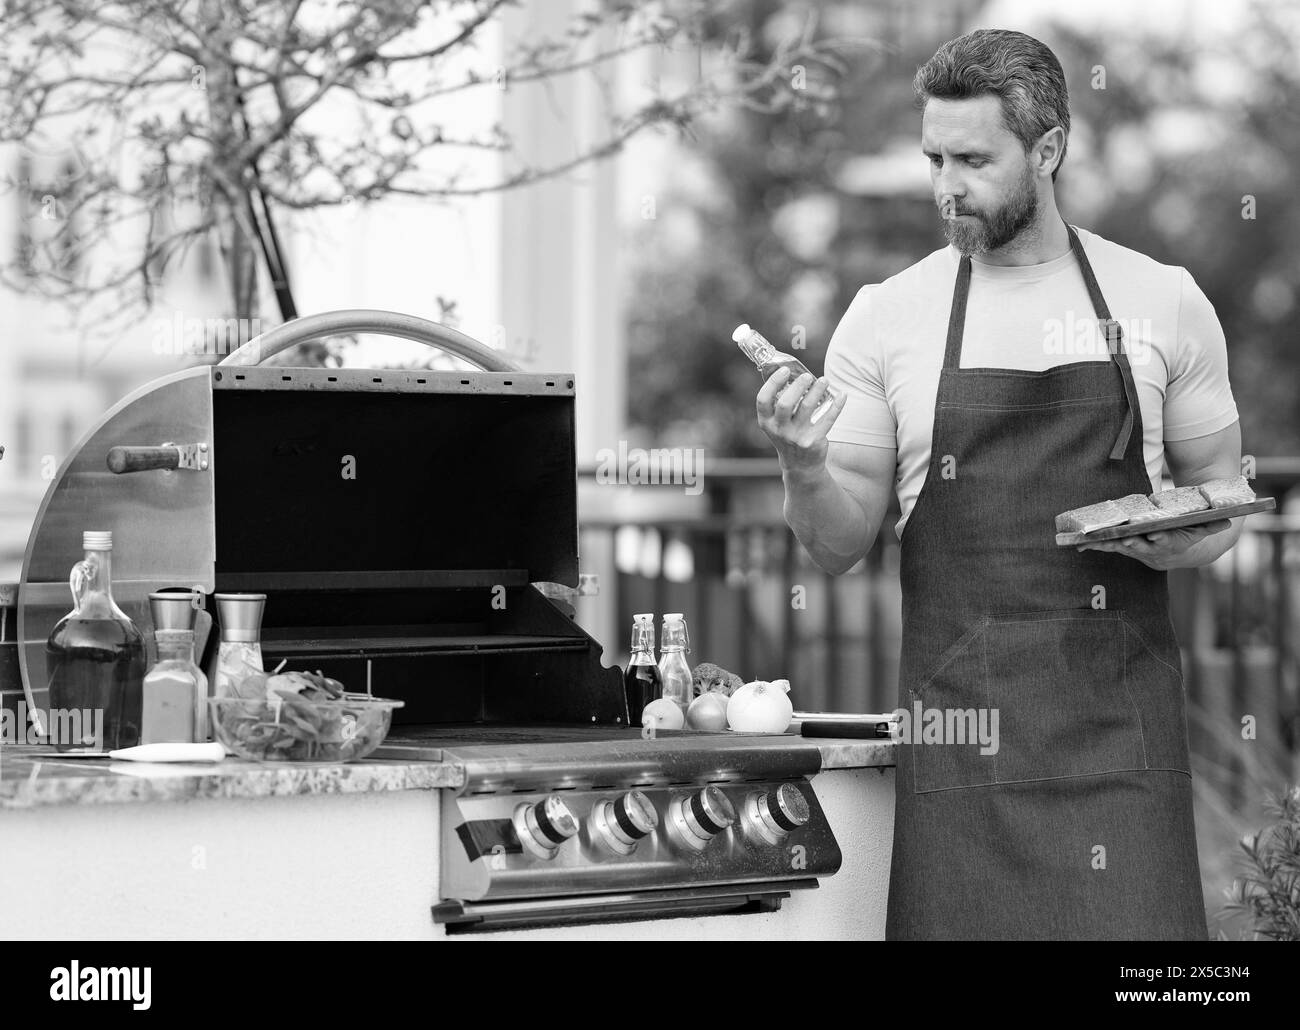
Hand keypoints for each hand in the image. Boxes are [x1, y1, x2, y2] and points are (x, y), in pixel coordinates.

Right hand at [755, 367, 847, 474]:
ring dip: (817, 390)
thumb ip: (779, 403)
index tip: (785, 370)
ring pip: (807, 407)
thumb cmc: (788, 435)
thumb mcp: (777, 423)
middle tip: (807, 376)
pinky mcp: (813, 441)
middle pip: (785, 403)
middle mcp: (779, 430)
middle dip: (797, 386)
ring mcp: (796, 436)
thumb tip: (794, 373)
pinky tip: (842, 395)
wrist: (800, 465)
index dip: (773, 382)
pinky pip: (827, 419)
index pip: (763, 399)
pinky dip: (836, 405)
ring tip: (824, 380)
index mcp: (766, 422)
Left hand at [1076, 520, 1230, 569]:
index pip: (1165, 541)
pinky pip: (1108, 547)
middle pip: (1139, 546)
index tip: (1156, 535)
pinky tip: (1079, 546)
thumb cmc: (1188, 534)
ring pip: (1120, 547)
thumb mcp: (1201, 528)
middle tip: (1124, 539)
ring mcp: (1136, 550)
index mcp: (1169, 542)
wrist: (1178, 553)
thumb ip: (1212, 525)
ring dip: (1107, 544)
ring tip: (1093, 541)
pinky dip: (1095, 546)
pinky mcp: (1123, 548)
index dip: (1160, 539)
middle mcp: (1151, 549)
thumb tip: (1229, 520)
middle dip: (1131, 543)